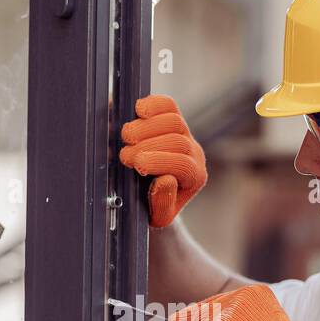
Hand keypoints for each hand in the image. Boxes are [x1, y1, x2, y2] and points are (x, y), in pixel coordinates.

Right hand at [118, 95, 207, 227]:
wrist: (150, 194)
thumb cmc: (153, 206)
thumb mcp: (158, 216)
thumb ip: (162, 202)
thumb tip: (166, 179)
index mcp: (195, 178)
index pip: (183, 165)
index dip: (159, 161)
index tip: (137, 164)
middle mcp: (195, 153)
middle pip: (177, 140)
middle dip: (147, 145)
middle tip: (125, 155)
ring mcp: (185, 133)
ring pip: (173, 120)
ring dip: (146, 126)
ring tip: (126, 137)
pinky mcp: (173, 117)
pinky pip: (168, 105)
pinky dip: (153, 104)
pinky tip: (138, 110)